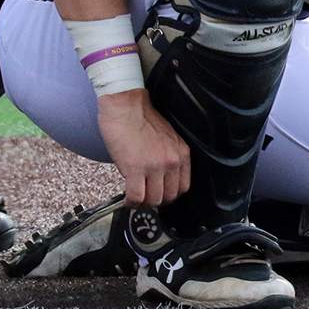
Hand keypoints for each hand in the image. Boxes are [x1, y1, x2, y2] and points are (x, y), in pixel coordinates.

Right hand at [96, 88, 190, 206]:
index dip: (169, 195)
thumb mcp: (166, 138)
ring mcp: (155, 166)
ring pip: (153, 200)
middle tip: (144, 199)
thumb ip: (167, 158)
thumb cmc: (141, 118)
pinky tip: (126, 199)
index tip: (159, 195)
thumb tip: (159, 179)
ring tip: (134, 199)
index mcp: (182, 153)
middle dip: (155, 202)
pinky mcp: (136, 168)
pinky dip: (131, 202)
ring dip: (142, 203)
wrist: (125, 105)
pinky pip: (137, 196)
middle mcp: (172, 161)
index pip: (183, 187)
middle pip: (169, 197)